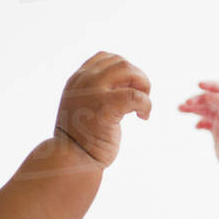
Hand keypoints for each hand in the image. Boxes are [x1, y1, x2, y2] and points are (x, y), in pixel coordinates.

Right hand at [55, 51, 150, 166]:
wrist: (72, 161)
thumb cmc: (81, 138)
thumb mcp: (83, 106)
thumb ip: (98, 91)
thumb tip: (127, 84)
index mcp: (77, 80)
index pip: (104, 58)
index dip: (122, 70)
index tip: (126, 89)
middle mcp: (83, 82)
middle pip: (120, 62)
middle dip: (136, 76)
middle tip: (140, 97)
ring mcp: (93, 93)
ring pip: (128, 70)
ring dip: (143, 85)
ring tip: (141, 105)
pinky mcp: (106, 108)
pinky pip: (136, 96)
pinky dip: (146, 104)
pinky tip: (143, 117)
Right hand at [178, 80, 218, 168]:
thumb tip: (206, 95)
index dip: (210, 85)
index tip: (198, 85)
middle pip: (211, 100)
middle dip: (197, 99)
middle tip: (185, 103)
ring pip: (206, 111)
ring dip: (193, 109)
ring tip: (180, 108)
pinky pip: (206, 124)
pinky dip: (200, 123)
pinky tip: (196, 127)